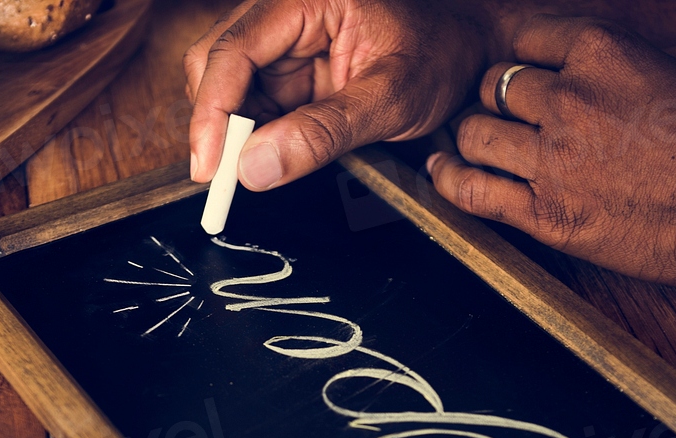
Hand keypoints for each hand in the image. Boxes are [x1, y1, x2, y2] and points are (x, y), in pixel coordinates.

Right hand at [183, 0, 500, 190]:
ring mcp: (282, 38)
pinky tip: (277, 154)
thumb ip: (323, 133)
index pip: (233, 51)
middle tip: (228, 181)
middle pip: (215, 64)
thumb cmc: (440, 57)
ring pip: (227, 87)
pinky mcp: (287, 65)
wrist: (466, 50)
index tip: (209, 168)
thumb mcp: (390, 99)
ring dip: (236, 134)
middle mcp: (284, 10)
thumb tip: (255, 169)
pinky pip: (253, 102)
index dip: (211, 113)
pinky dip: (256, 136)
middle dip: (218, 125)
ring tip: (265, 167)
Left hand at [428, 15, 675, 298]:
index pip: (528, 40)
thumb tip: (602, 60)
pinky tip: (439, 170)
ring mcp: (552, 161)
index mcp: (605, 54)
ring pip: (473, 133)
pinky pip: (471, 191)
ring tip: (475, 140)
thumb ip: (635, 56)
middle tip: (500, 112)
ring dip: (470, 134)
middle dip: (493, 96)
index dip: (521, 56)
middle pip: (493, 86)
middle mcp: (569, 100)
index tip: (522, 71)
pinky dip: (447, 179)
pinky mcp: (546, 215)